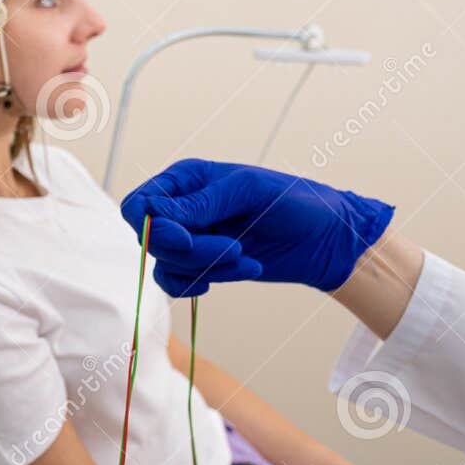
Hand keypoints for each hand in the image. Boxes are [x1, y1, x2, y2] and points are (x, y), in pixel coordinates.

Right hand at [120, 158, 394, 295]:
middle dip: (191, 252)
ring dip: (206, 269)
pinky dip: (204, 284)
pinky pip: (177, 284)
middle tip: (235, 249)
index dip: (154, 228)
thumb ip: (203, 203)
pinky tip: (239, 273)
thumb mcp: (250, 191)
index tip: (188, 240)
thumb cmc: (293, 200)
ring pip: (166, 265)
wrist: (325, 238)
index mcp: (184, 180)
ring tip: (247, 260)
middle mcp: (180, 208)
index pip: (139, 206)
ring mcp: (190, 239)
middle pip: (151, 240)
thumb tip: (159, 218)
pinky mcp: (202, 266)